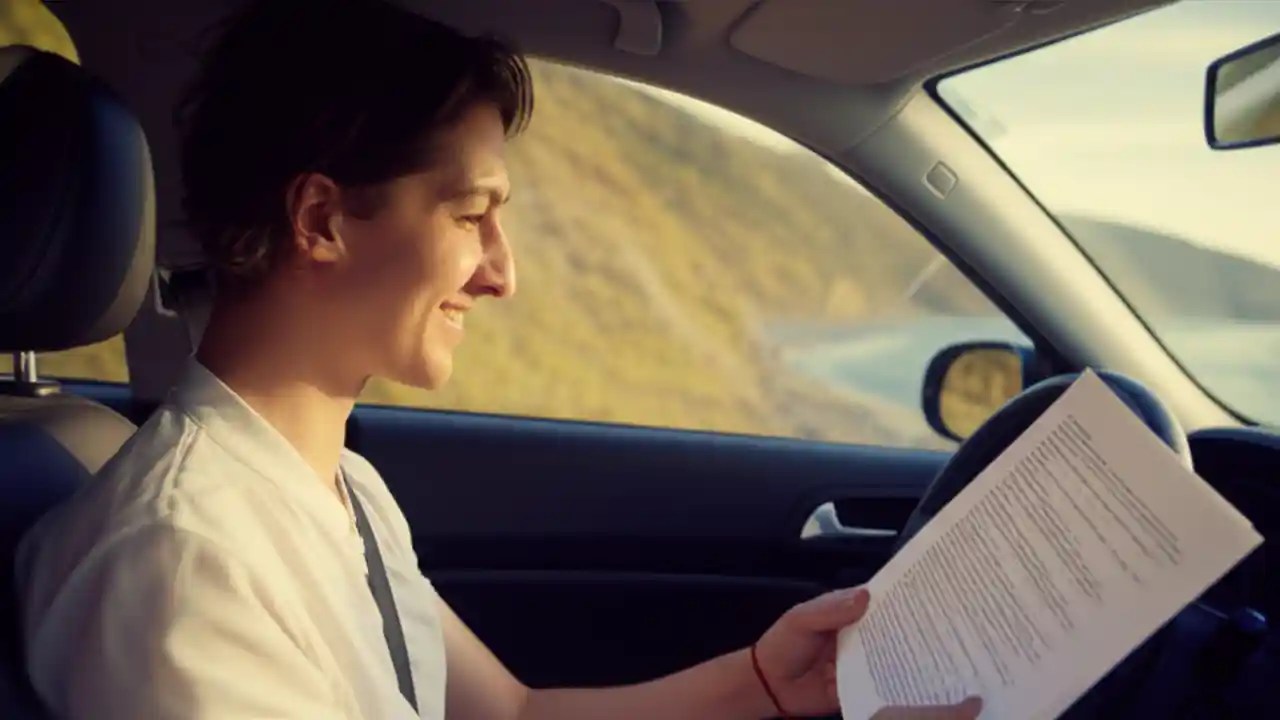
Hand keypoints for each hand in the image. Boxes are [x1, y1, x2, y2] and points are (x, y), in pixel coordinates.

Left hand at [752, 586, 981, 718]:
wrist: (767, 686)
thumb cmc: (783, 643)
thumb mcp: (802, 618)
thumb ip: (831, 609)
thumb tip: (866, 595)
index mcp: (850, 611)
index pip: (883, 601)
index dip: (905, 597)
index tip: (935, 594)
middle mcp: (863, 635)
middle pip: (896, 630)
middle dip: (921, 629)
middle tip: (954, 628)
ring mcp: (866, 663)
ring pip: (896, 658)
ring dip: (918, 658)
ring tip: (951, 657)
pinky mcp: (865, 688)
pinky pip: (886, 687)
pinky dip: (903, 687)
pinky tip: (926, 689)